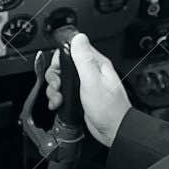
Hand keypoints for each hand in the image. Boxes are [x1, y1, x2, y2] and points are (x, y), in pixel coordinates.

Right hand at [45, 32, 130, 146]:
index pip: (72, 49)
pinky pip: (64, 91)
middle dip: (54, 76)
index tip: (57, 71)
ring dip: (54, 89)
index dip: (60, 58)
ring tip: (57, 99)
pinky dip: (57, 97)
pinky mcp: (80, 95)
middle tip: (57, 87)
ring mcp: (85, 84)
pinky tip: (58, 103)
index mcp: (96, 63)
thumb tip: (79, 37)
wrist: (114, 131)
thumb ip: (84, 59)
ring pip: (61, 79)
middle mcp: (90, 72)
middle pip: (63, 65)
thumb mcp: (93, 81)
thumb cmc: (109, 109)